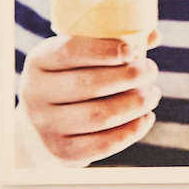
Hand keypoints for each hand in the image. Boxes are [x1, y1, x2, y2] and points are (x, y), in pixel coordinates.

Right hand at [18, 35, 158, 165]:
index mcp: (38, 61)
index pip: (70, 51)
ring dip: (134, 104)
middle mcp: (35, 94)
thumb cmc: (72, 78)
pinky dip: (131, 130)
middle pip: (88, 85)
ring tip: (152, 94)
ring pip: (99, 115)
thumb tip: (153, 36)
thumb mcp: (81, 56)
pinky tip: (145, 117)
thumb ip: (113, 42)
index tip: (132, 50)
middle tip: (150, 71)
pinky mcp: (62, 152)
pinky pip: (103, 144)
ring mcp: (46, 126)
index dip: (104, 50)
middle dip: (128, 77)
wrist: (44, 123)